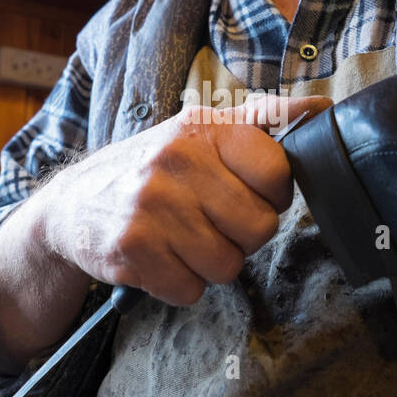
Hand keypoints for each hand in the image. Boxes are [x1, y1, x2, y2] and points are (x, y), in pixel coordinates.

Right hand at [39, 93, 330, 305]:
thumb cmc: (150, 171)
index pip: (277, 171)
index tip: (247, 192)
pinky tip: (161, 259)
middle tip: (210, 222)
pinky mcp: (131, 250)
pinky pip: (190, 290)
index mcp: (201, 128)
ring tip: (183, 241)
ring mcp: (151, 206)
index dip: (271, 194)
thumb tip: (326, 107)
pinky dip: (179, 284)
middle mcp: (175, 161)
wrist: (71, 207)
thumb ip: (264, 119)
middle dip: (241, 236)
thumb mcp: (199, 132)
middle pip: (259, 228)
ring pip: (227, 265)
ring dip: (210, 263)